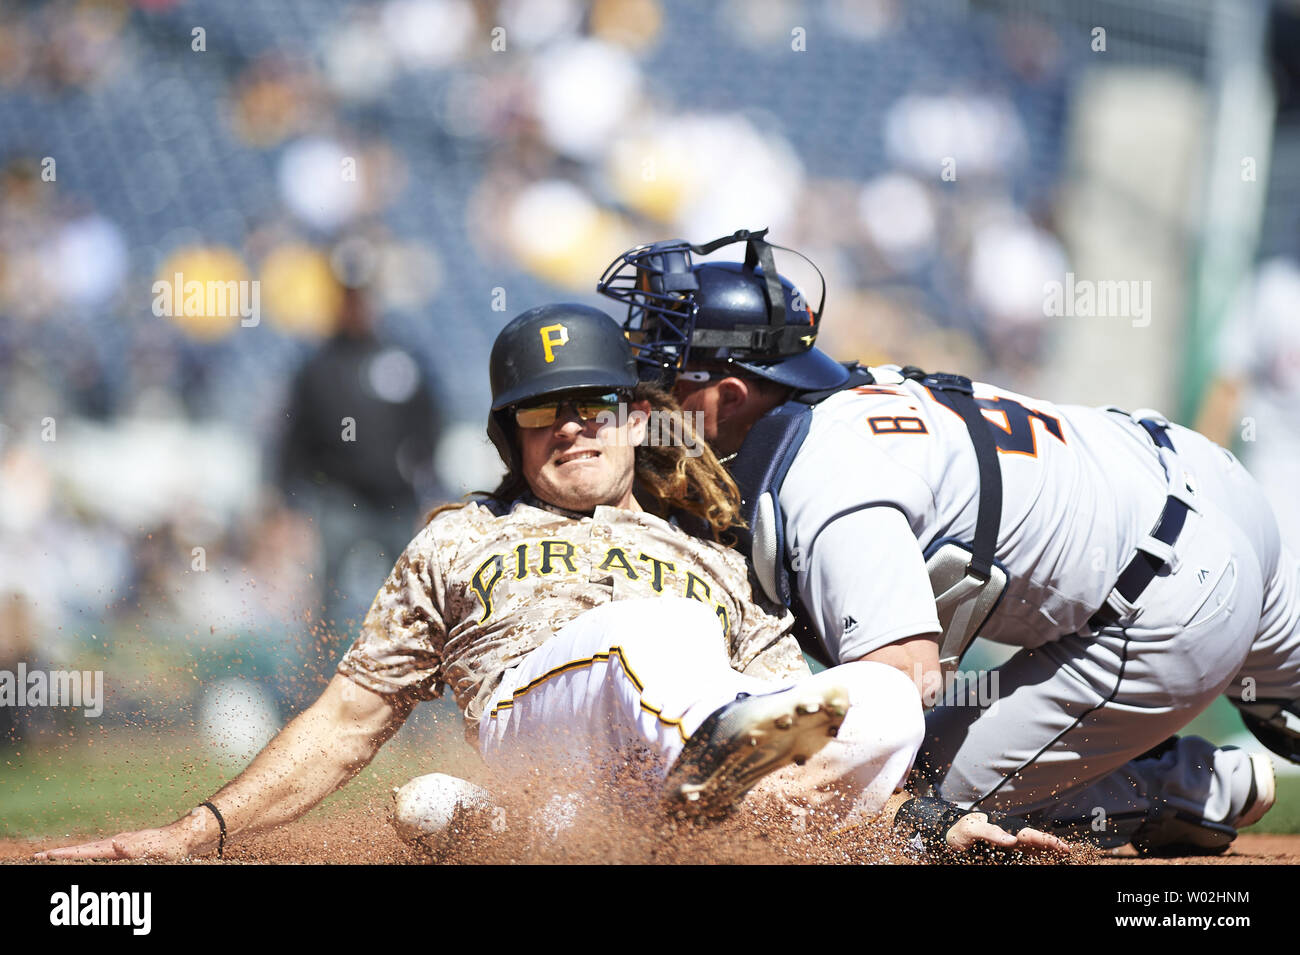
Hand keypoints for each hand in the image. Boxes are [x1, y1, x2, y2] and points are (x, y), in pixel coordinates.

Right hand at [36, 811, 215, 861]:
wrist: (186, 836)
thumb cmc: (171, 846)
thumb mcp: (154, 849)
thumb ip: (133, 848)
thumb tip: (115, 845)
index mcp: (119, 845)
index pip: (86, 850)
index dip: (65, 854)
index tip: (45, 855)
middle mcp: (117, 843)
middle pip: (83, 849)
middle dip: (61, 853)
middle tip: (37, 856)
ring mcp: (121, 844)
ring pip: (91, 850)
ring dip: (72, 853)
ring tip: (53, 857)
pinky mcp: (127, 846)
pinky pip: (102, 852)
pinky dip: (87, 853)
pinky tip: (83, 856)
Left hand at [945, 811, 1069, 854]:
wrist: (945, 838)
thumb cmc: (958, 830)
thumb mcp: (970, 828)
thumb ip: (989, 831)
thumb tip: (1011, 839)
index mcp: (1005, 829)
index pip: (1030, 835)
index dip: (1047, 841)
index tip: (1062, 847)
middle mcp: (1010, 839)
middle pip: (1037, 844)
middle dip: (1053, 848)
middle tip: (1068, 853)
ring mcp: (1008, 850)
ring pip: (1033, 852)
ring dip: (1047, 855)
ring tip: (1061, 858)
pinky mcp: (1003, 857)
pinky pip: (1023, 858)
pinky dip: (1034, 859)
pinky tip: (1043, 861)